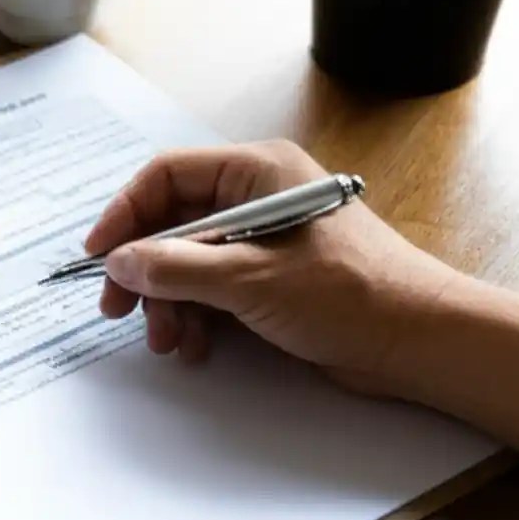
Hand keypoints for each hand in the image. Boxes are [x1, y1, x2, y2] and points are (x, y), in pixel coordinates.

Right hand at [84, 140, 465, 396]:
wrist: (419, 341)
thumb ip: (176, 269)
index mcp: (256, 172)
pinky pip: (214, 288)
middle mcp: (256, 198)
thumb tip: (118, 263)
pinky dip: (197, 316)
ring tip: (168, 341)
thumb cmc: (348, 294)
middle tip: (118, 310)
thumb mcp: (250, 279)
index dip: (125, 213)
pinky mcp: (271, 278)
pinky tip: (196, 347)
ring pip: (189, 262)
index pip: (168, 176)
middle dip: (145, 271)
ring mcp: (264, 240)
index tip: (98, 257)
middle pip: (173, 224)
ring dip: (169, 303)